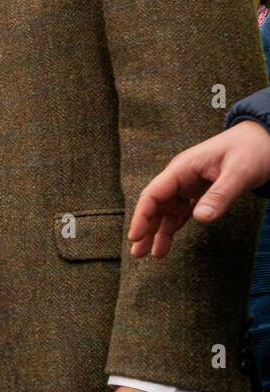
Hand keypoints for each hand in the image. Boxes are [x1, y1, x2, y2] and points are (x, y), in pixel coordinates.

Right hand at [128, 119, 269, 257]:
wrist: (267, 137)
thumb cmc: (252, 149)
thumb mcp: (239, 172)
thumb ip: (219, 195)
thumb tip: (200, 218)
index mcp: (182, 169)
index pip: (153, 194)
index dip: (142, 216)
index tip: (135, 236)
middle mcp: (181, 177)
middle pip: (156, 205)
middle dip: (145, 228)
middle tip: (138, 253)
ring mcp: (189, 184)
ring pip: (167, 211)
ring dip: (158, 231)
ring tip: (152, 254)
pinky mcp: (200, 191)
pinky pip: (182, 211)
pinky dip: (174, 226)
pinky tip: (168, 240)